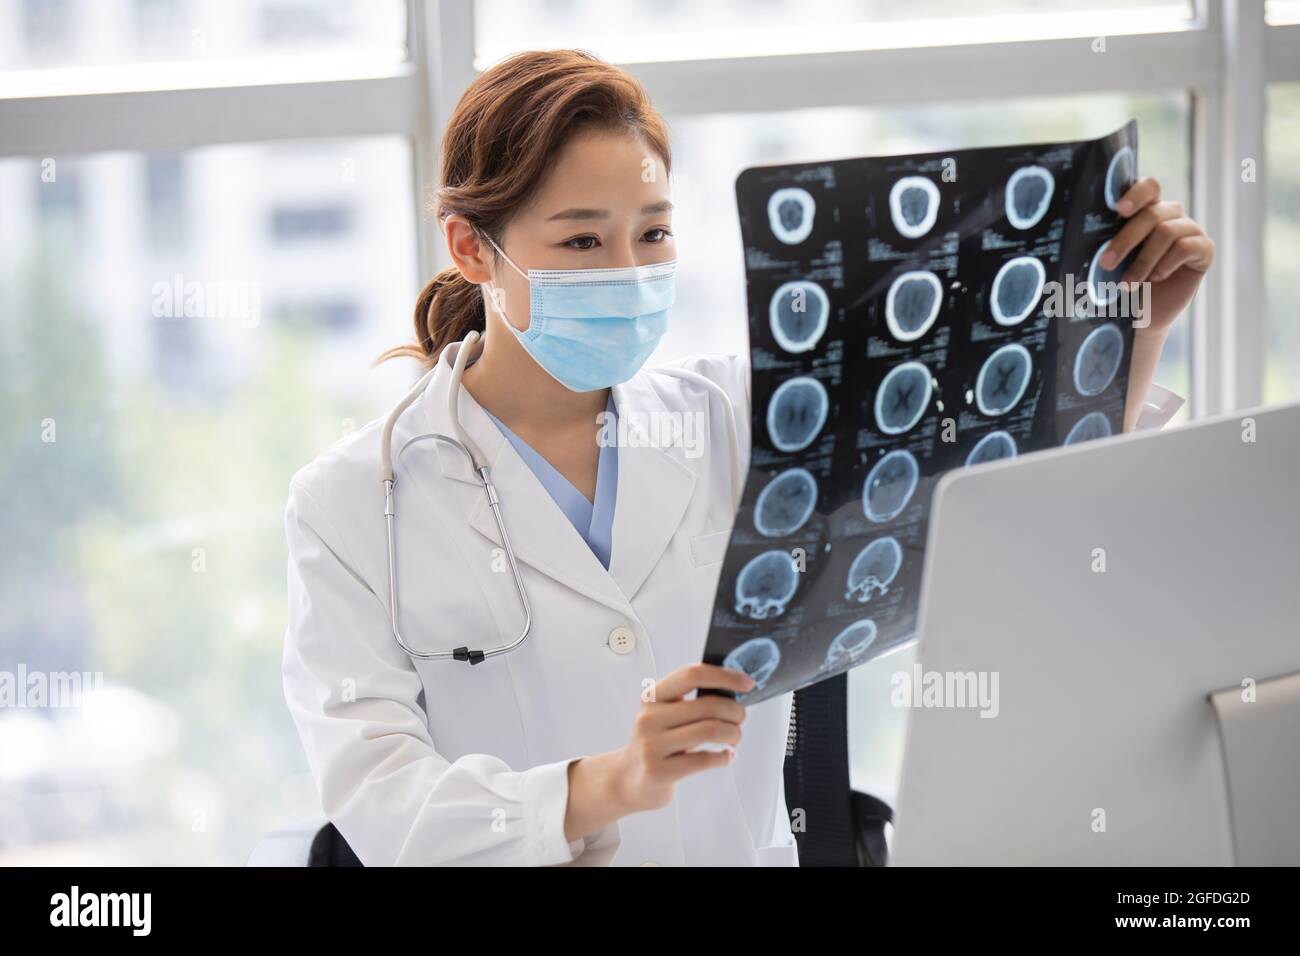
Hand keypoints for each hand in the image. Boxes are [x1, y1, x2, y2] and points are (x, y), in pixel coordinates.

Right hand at [564, 663, 752, 840]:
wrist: (627, 779)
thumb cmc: (657, 742)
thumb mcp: (665, 715)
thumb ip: (692, 701)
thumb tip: (736, 690)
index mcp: (653, 696)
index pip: (692, 675)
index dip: (725, 676)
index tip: (747, 683)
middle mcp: (649, 718)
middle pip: (708, 705)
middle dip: (735, 711)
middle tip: (741, 718)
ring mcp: (651, 745)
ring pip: (710, 730)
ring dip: (733, 733)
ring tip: (735, 738)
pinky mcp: (658, 772)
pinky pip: (704, 759)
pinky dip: (724, 756)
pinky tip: (726, 756)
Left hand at [1099, 176, 1215, 336]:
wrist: (1141, 316)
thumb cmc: (1121, 284)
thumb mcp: (1110, 261)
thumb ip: (1105, 242)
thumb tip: (1079, 235)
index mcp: (1147, 210)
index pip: (1149, 187)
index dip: (1136, 194)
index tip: (1119, 210)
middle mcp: (1170, 215)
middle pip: (1152, 214)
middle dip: (1125, 239)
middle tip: (1106, 263)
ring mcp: (1189, 230)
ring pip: (1167, 232)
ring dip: (1143, 261)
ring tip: (1127, 284)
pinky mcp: (1204, 249)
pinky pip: (1186, 247)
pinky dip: (1166, 264)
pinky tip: (1155, 278)